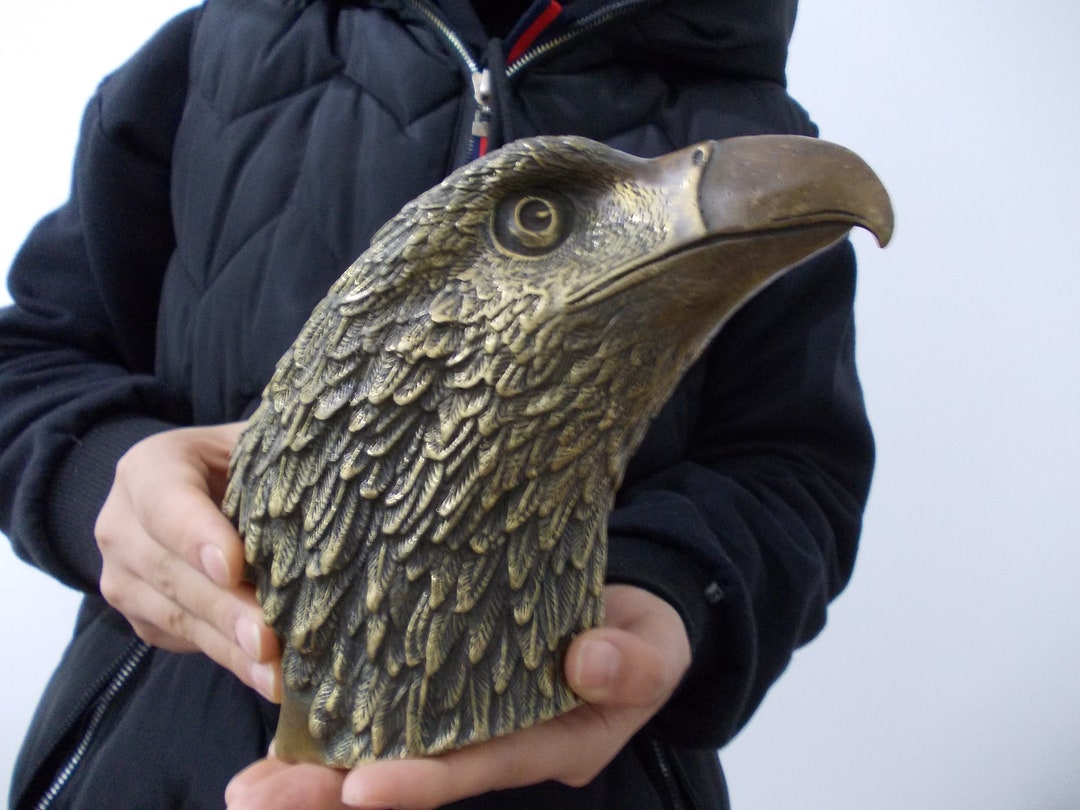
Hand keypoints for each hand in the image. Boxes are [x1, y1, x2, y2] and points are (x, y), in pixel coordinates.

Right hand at [96, 423, 280, 700]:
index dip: (199, 536)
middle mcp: (123, 525)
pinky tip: (269, 677)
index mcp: (149, 469)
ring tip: (277, 676)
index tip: (235, 567)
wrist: (186, 490)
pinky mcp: (143, 618)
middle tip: (270, 642)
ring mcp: (125, 577)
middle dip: (227, 610)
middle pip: (173, 572)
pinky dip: (231, 661)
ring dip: (231, 650)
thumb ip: (279, 457)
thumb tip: (343, 469)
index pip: (168, 502)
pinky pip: (187, 642)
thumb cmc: (238, 463)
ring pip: (179, 617)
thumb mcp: (252, 446)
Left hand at [225, 584, 690, 809]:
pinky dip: (334, 707)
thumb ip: (632, 664)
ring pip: (383, 742)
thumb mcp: (655, 653)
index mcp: (544, 742)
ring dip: (314, 762)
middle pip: (408, 771)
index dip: (419, 781)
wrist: (626, 619)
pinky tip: (279, 703)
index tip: (359, 789)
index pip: (474, 766)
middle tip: (255, 797)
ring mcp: (464, 710)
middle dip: (330, 790)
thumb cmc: (643, 641)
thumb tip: (587, 660)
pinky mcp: (443, 672)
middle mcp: (493, 738)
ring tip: (247, 780)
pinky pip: (384, 696)